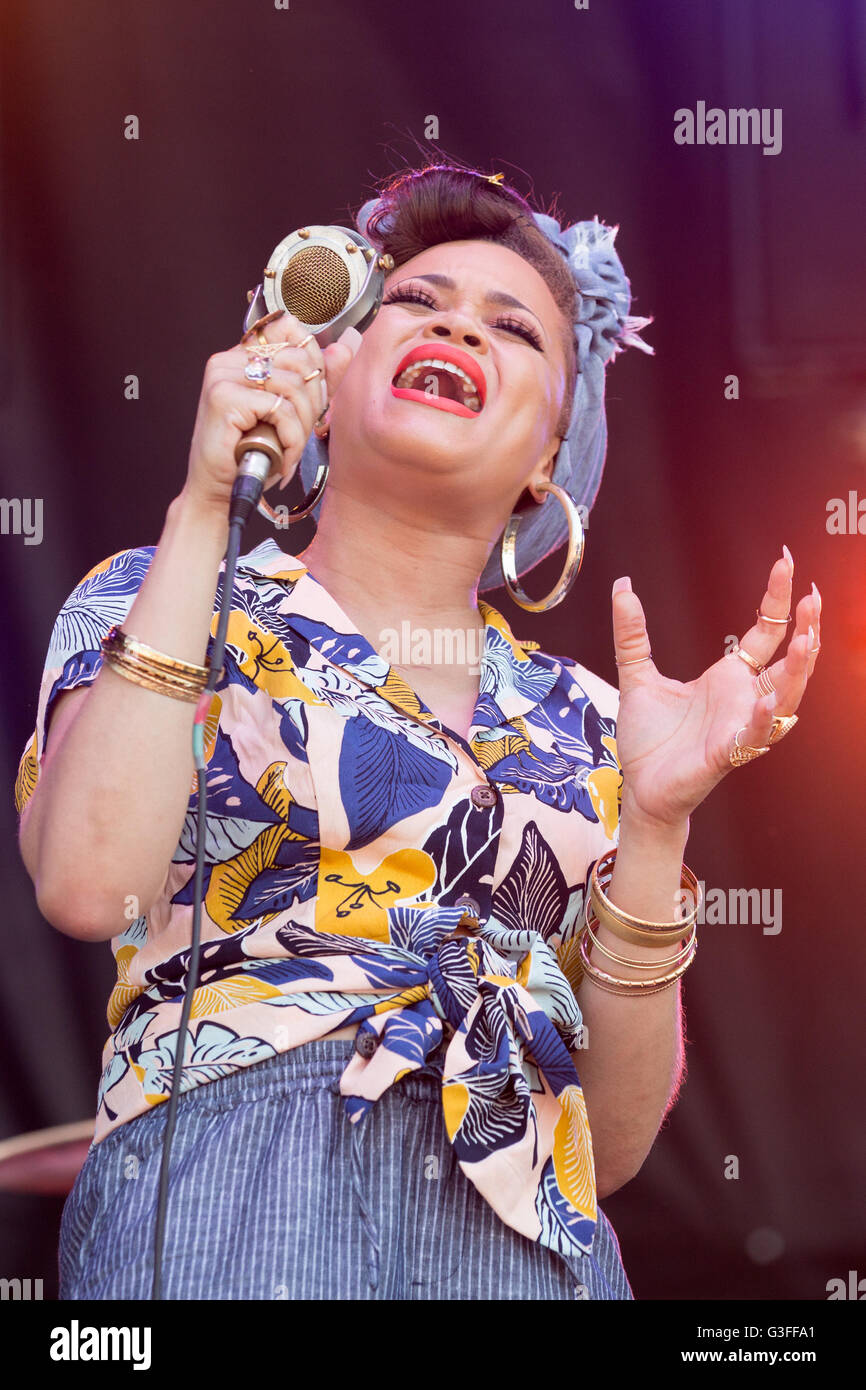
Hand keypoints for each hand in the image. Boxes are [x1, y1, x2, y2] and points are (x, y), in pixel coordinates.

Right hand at [181, 312, 360, 519]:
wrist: (219, 491)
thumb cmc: (252, 454)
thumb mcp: (293, 413)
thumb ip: (319, 378)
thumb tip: (349, 342)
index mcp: (244, 356)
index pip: (290, 328)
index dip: (314, 360)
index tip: (313, 397)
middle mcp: (229, 359)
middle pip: (298, 360)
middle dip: (313, 402)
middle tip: (304, 431)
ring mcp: (223, 375)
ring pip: (292, 386)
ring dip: (302, 426)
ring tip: (291, 449)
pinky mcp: (223, 397)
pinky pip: (279, 409)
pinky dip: (290, 438)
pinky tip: (281, 457)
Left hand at [610, 547, 820, 828]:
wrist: (639, 788)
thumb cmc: (650, 740)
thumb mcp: (636, 676)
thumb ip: (632, 634)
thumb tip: (623, 587)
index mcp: (729, 678)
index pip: (765, 632)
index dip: (777, 599)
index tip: (786, 562)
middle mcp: (744, 699)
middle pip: (790, 660)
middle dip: (806, 628)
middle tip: (813, 594)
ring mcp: (740, 727)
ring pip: (785, 697)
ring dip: (798, 671)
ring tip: (806, 639)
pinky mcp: (727, 755)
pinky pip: (754, 737)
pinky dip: (763, 721)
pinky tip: (766, 703)